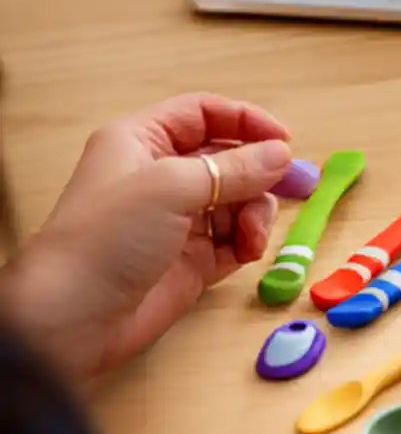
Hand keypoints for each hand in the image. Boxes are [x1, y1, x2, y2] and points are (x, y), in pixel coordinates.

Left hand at [1, 93, 291, 382]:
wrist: (74, 318)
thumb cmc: (108, 237)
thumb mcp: (172, 186)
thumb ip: (235, 168)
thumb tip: (283, 154)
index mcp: (143, 142)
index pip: (203, 115)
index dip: (245, 122)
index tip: (284, 140)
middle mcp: (161, 176)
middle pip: (229, 159)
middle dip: (260, 172)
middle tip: (293, 185)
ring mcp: (178, 220)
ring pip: (239, 200)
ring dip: (256, 213)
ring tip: (251, 236)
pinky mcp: (192, 259)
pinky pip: (236, 239)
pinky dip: (249, 242)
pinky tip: (246, 252)